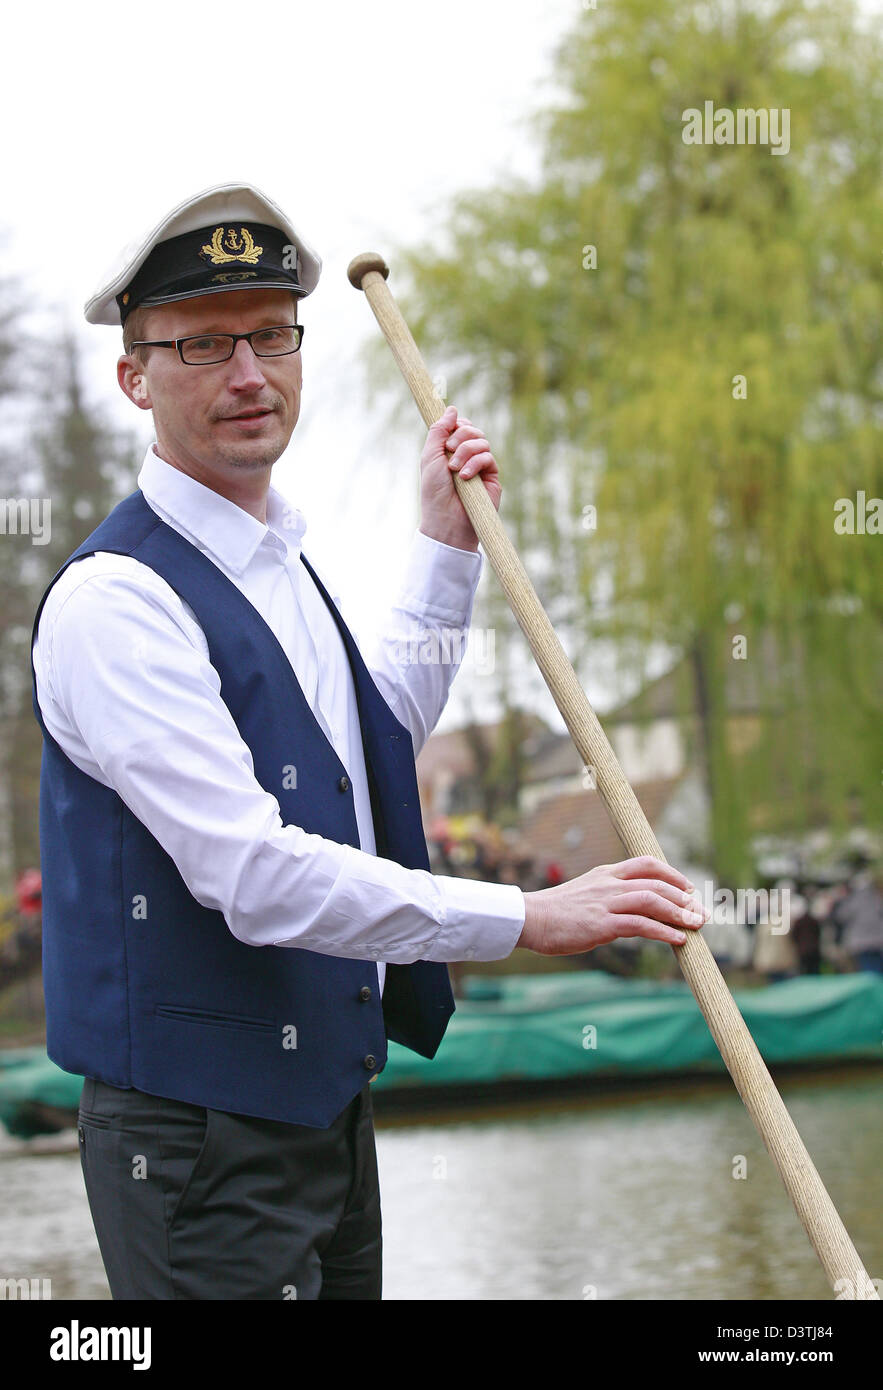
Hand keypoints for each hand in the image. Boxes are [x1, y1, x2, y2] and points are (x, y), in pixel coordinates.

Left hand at [418, 405, 500, 551]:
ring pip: (481, 441)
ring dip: (466, 451)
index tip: (447, 433)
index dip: (455, 424)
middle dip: (460, 436)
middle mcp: (466, 456)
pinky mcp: (491, 477)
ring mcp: (480, 466)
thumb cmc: (434, 491)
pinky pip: (488, 457)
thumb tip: (452, 408)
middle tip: (449, 450)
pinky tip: (464, 477)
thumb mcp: (430, 456)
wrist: (445, 519)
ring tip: (454, 469)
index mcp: (450, 450)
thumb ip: (439, 431)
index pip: (459, 426)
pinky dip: (475, 463)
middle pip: (472, 429)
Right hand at [518, 856, 707, 954]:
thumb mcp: (586, 894)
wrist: (531, 919)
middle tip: (701, 912)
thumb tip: (633, 910)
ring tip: (697, 924)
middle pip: (656, 884)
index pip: (646, 864)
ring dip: (679, 913)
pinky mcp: (602, 924)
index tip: (688, 887)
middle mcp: (609, 884)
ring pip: (652, 901)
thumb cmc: (557, 912)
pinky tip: (678, 939)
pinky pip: (640, 925)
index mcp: (606, 873)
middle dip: (684, 898)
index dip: (672, 874)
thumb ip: (609, 896)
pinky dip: (663, 931)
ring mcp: (606, 903)